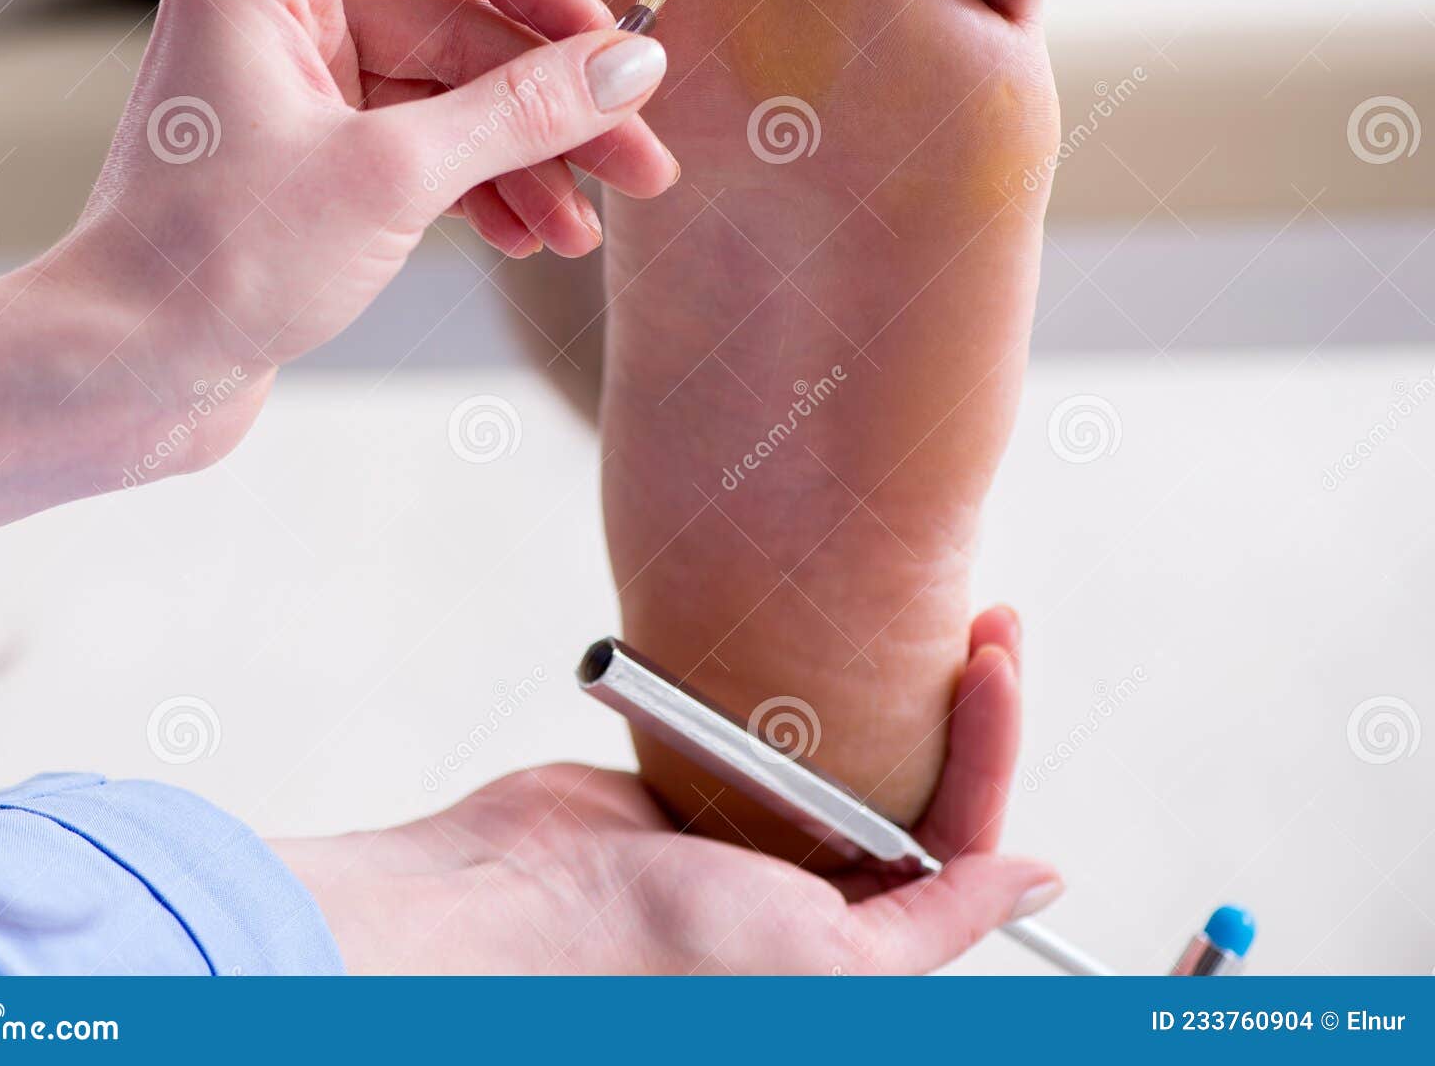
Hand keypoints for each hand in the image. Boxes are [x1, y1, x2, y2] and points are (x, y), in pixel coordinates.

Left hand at [64, 0, 674, 456]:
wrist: (126, 378)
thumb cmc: (219, 262)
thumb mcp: (394, 177)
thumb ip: (521, 112)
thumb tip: (627, 66)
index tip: (603, 42)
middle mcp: (277, 20)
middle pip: (454, 28)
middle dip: (549, 102)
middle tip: (639, 159)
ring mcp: (296, 95)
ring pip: (446, 101)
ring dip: (525, 161)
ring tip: (588, 231)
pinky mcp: (312, 165)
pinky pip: (420, 153)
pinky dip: (479, 192)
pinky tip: (533, 239)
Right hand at [271, 608, 1061, 973]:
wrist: (524, 904)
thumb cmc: (663, 956)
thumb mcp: (831, 962)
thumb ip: (941, 919)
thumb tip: (1042, 879)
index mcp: (858, 926)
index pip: (959, 825)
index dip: (989, 744)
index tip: (992, 666)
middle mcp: (816, 869)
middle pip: (914, 768)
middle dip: (954, 695)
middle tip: (982, 619)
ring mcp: (758, 812)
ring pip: (848, 731)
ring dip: (883, 673)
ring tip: (921, 604)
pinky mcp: (701, 766)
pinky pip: (772, 710)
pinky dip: (801, 672)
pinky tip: (829, 628)